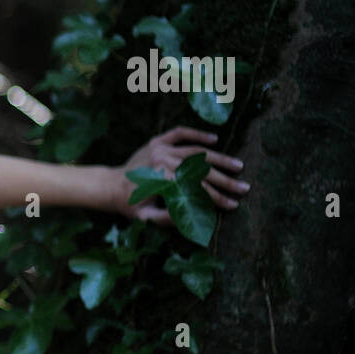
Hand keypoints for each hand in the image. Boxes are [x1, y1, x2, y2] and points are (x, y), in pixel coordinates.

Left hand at [108, 126, 248, 225]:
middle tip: (245, 188)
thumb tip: (195, 216)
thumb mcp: (145, 219)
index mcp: (160, 180)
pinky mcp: (157, 141)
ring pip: (196, 152)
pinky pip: (179, 133)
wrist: (109, 185)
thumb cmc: (129, 205)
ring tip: (239, 166)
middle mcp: (161, 161)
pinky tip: (214, 139)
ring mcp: (159, 148)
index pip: (196, 189)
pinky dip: (197, 134)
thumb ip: (168, 219)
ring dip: (219, 159)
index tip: (234, 205)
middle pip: (201, 170)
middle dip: (225, 181)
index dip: (216, 198)